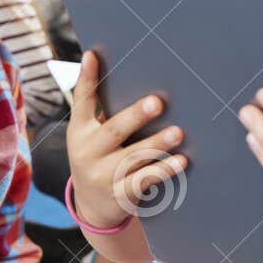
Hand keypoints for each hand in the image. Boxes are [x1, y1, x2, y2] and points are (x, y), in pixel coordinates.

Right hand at [66, 51, 186, 229]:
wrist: (93, 207)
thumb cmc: (98, 156)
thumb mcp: (89, 133)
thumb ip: (97, 105)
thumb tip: (99, 58)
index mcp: (80, 130)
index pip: (81, 100)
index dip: (86, 78)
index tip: (93, 55)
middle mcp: (88, 152)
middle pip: (114, 131)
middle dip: (136, 116)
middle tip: (158, 102)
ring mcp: (103, 176)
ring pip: (133, 157)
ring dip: (157, 144)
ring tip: (178, 132)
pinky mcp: (120, 195)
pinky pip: (145, 180)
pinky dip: (164, 170)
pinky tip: (181, 161)